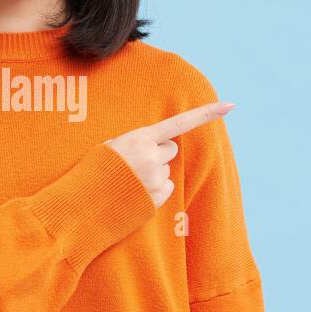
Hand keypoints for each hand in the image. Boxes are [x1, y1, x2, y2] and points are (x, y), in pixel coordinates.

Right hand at [105, 101, 233, 207]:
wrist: (81, 205)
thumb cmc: (93, 172)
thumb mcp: (111, 147)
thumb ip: (138, 142)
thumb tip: (163, 146)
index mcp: (140, 139)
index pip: (179, 124)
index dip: (206, 114)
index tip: (230, 106)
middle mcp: (151, 157)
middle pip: (170, 150)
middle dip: (157, 154)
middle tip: (134, 164)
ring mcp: (155, 180)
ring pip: (166, 171)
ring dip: (153, 175)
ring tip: (130, 182)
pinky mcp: (156, 199)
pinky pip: (166, 189)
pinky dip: (154, 191)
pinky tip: (135, 194)